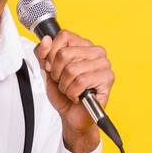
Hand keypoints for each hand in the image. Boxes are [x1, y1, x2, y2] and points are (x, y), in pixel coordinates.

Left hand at [34, 29, 114, 151]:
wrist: (71, 116)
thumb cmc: (63, 94)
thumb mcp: (47, 72)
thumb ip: (43, 54)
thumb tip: (46, 39)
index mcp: (83, 45)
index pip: (63, 36)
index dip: (52, 54)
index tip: (53, 68)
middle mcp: (96, 51)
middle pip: (64, 53)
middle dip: (57, 73)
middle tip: (63, 82)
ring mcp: (104, 64)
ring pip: (71, 69)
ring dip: (65, 85)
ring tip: (70, 90)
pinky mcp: (107, 78)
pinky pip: (81, 81)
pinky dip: (73, 93)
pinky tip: (78, 95)